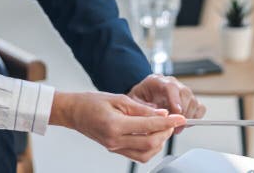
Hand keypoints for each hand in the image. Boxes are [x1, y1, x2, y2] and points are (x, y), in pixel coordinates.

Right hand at [49, 91, 185, 162]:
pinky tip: (151, 136)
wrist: (73, 112)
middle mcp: (115, 140)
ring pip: (145, 154)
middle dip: (165, 133)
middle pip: (150, 144)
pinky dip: (149, 148)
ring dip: (159, 143)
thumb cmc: (91, 102)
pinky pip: (137, 155)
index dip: (167, 123)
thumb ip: (142, 108)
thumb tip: (161, 114)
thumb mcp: (118, 98)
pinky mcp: (114, 150)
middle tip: (172, 122)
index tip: (179, 118)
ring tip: (162, 129)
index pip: (149, 126)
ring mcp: (114, 148)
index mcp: (115, 125)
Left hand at [129, 74, 206, 133]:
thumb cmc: (138, 98)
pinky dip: (196, 117)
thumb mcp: (133, 102)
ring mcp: (181, 91)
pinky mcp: (188, 100)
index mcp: (156, 81)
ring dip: (188, 117)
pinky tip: (184, 123)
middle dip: (182, 112)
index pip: (171, 86)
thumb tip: (159, 115)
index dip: (176, 99)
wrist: (141, 97)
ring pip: (194, 101)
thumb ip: (144, 107)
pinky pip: (199, 107)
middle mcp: (172, 83)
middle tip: (174, 126)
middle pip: (185, 93)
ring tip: (177, 127)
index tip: (177, 112)